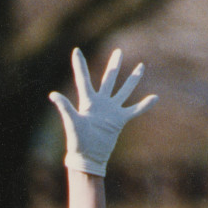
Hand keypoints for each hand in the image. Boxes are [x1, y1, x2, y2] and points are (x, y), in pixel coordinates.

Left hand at [49, 48, 156, 177]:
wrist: (88, 157)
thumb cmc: (77, 141)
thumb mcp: (71, 123)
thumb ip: (65, 107)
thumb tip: (52, 95)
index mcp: (87, 101)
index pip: (83, 79)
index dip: (79, 65)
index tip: (76, 50)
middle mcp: (100, 103)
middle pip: (108, 79)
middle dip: (114, 65)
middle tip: (118, 51)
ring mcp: (111, 110)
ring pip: (124, 90)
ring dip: (133, 79)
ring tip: (141, 66)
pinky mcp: (120, 120)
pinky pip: (135, 110)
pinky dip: (144, 105)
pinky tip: (155, 98)